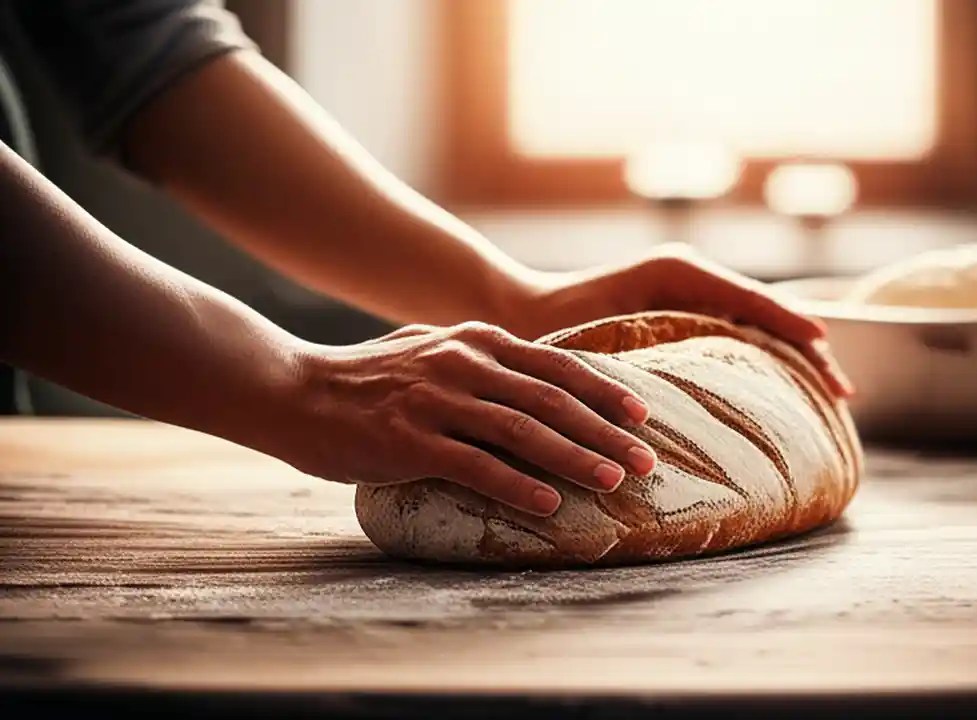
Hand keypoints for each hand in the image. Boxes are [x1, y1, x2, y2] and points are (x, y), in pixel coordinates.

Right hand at [279, 322, 656, 514]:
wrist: (293, 389)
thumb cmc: (369, 379)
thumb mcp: (433, 350)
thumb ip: (482, 360)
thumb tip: (534, 381)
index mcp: (476, 340)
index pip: (557, 365)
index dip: (605, 390)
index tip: (642, 416)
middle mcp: (464, 363)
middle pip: (553, 400)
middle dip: (606, 431)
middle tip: (646, 461)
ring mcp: (438, 401)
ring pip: (524, 431)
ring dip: (576, 458)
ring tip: (614, 483)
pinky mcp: (410, 440)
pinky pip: (478, 466)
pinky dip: (519, 486)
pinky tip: (551, 504)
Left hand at [525, 245, 852, 395]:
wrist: (523, 315)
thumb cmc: (555, 325)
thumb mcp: (605, 334)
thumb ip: (656, 348)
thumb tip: (710, 384)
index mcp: (678, 271)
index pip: (751, 299)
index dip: (791, 325)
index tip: (823, 346)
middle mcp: (691, 274)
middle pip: (767, 311)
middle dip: (808, 348)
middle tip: (842, 390)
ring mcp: (691, 291)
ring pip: (760, 322)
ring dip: (795, 355)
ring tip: (830, 391)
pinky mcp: (687, 311)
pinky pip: (742, 331)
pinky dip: (770, 356)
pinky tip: (789, 388)